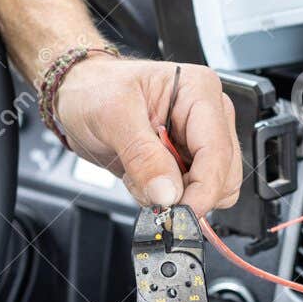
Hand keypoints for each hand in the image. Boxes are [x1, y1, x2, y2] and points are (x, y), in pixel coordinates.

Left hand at [52, 55, 243, 215]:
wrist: (78, 96)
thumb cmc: (94, 90)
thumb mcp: (113, 116)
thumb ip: (143, 156)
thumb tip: (169, 193)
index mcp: (199, 91)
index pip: (217, 151)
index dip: (203, 188)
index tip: (181, 211)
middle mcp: (208, 115)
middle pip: (224, 175)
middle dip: (188, 194)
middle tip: (152, 193)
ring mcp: (198, 141)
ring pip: (211, 190)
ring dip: (175, 197)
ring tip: (141, 176)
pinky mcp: (186, 161)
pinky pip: (190, 194)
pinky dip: (166, 198)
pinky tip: (144, 178)